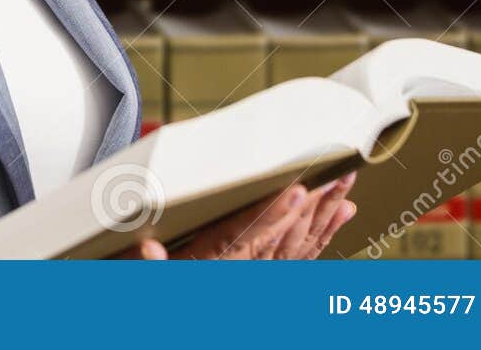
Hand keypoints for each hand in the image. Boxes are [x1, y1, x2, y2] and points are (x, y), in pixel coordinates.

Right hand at [114, 170, 357, 259]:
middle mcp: (239, 273)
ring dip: (324, 215)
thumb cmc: (154, 272)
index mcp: (210, 265)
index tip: (294, 192)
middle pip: (282, 239)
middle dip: (311, 206)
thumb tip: (148, 252)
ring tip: (346, 183)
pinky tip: (344, 212)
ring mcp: (256, 277)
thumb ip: (145, 266)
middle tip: (337, 172)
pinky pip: (304, 257)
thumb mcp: (134, 270)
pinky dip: (326, 234)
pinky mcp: (265, 276)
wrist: (173, 307)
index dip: (270, 216)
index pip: (243, 238)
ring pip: (299, 246)